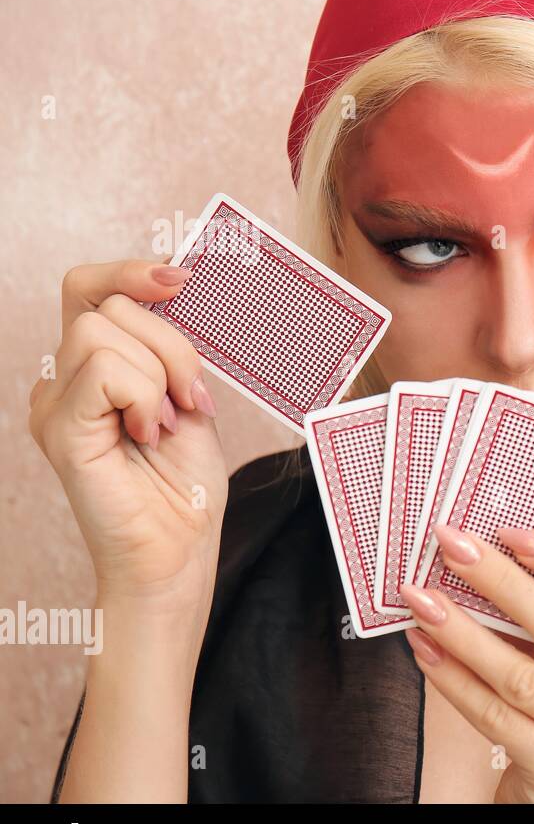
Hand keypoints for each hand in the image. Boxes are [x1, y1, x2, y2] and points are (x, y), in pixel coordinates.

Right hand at [28, 259, 228, 609]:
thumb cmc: (184, 485)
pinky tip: (150, 433)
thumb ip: (171, 350)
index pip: (89, 289)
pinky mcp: (58, 428)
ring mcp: (53, 404)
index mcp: (91, 370)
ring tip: (167, 423)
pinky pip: (106, 371)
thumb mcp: (187, 398)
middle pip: (107, 305)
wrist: (176, 551)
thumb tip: (176, 287)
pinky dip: (145, 395)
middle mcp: (61, 382)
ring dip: (160, 372)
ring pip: (104, 331)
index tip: (182, 280)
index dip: (130, 272)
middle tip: (190, 397)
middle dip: (170, 342)